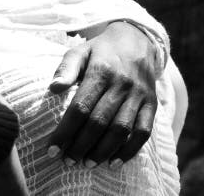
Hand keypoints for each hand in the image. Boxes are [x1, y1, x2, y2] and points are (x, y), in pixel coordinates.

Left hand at [47, 21, 159, 168]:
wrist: (137, 39)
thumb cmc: (101, 50)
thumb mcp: (80, 51)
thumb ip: (66, 68)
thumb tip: (53, 88)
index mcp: (101, 71)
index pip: (80, 107)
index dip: (65, 131)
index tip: (52, 149)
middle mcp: (121, 84)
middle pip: (99, 122)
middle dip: (81, 145)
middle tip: (68, 161)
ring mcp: (138, 95)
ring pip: (121, 129)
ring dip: (103, 151)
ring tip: (87, 164)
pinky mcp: (151, 104)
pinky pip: (143, 131)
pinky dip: (130, 150)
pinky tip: (114, 161)